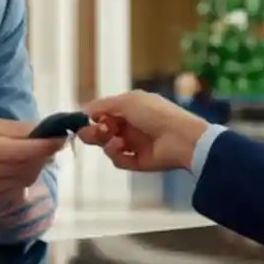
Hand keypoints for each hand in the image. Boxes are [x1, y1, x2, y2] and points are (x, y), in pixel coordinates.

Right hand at [0, 128, 63, 206]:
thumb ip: (11, 130)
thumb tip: (41, 129)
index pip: (20, 150)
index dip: (44, 145)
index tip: (60, 136)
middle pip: (27, 166)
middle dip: (44, 155)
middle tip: (52, 143)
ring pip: (26, 179)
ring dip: (37, 166)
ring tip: (38, 154)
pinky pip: (18, 189)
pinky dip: (26, 178)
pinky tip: (23, 168)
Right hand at [79, 91, 209, 171]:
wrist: (181, 138)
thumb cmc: (156, 114)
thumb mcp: (128, 101)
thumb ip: (103, 105)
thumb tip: (84, 110)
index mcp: (129, 108)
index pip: (103, 113)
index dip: (92, 117)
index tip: (82, 120)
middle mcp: (130, 126)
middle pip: (101, 131)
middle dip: (92, 132)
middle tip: (90, 133)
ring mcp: (134, 145)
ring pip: (107, 145)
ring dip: (105, 142)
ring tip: (112, 139)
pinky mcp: (137, 162)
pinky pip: (119, 160)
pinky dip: (115, 154)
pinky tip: (120, 147)